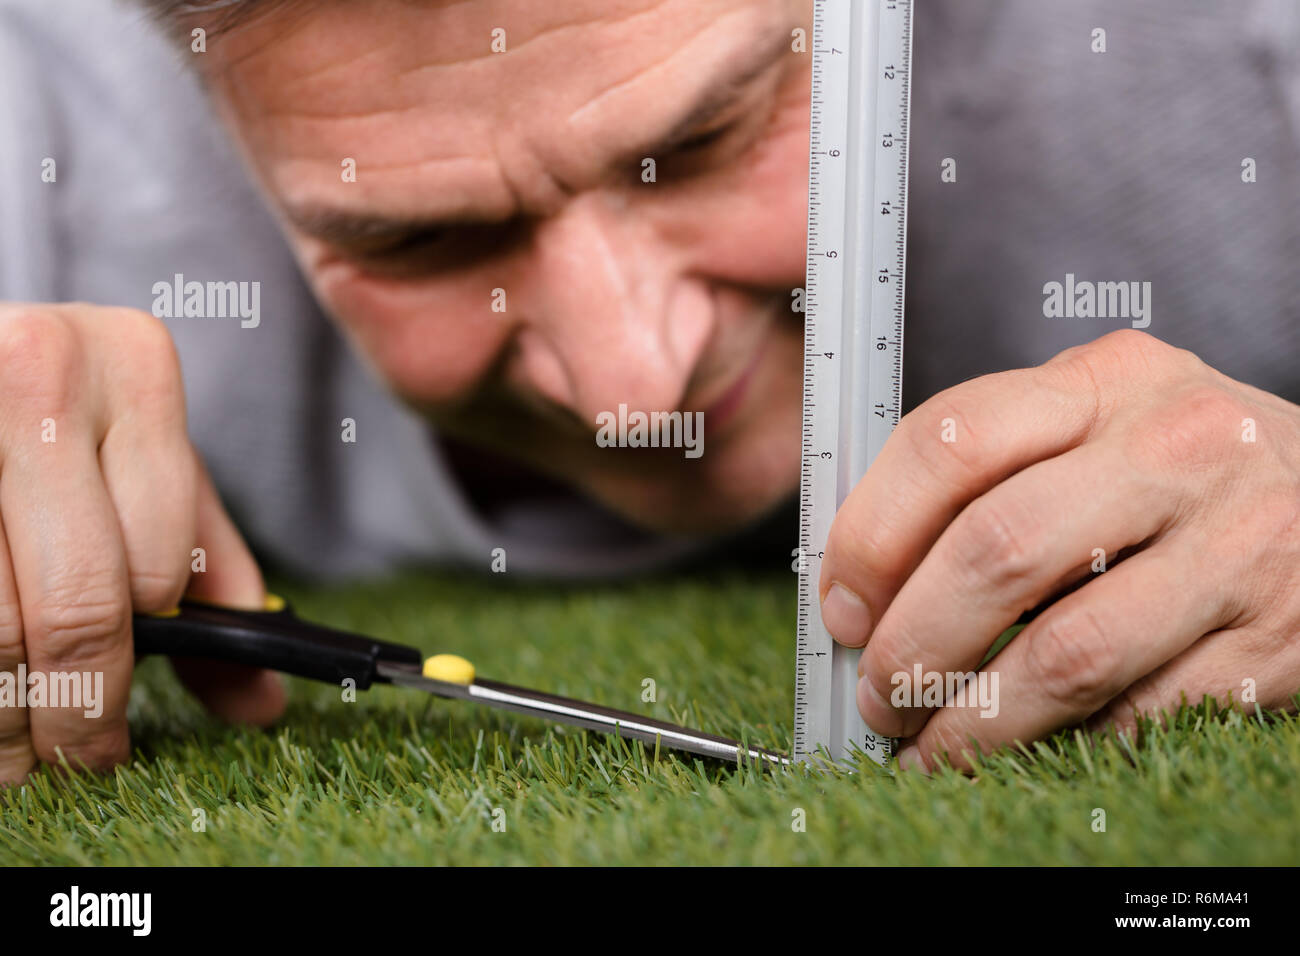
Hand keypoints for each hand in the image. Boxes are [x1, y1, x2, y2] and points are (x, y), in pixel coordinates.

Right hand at [0, 303, 284, 783]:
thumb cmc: (63, 414)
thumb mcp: (146, 468)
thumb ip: (206, 570)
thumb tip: (261, 700)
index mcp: (137, 368)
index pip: (158, 562)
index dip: (137, 664)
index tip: (113, 737)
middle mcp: (44, 371)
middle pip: (76, 598)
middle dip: (75, 709)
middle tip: (70, 766)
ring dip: (6, 709)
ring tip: (13, 761)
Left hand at [819, 330, 1299, 770]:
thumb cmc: (1182, 468)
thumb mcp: (1094, 423)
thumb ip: (989, 471)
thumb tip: (863, 583)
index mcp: (1105, 381)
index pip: (949, 440)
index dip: (871, 536)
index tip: (842, 605)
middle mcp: (1176, 446)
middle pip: (997, 550)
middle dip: (912, 644)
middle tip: (878, 692)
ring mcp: (1236, 542)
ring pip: (1064, 654)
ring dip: (973, 721)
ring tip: (928, 745)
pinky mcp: (1275, 638)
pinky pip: (1136, 712)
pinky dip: (1062, 743)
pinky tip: (1023, 748)